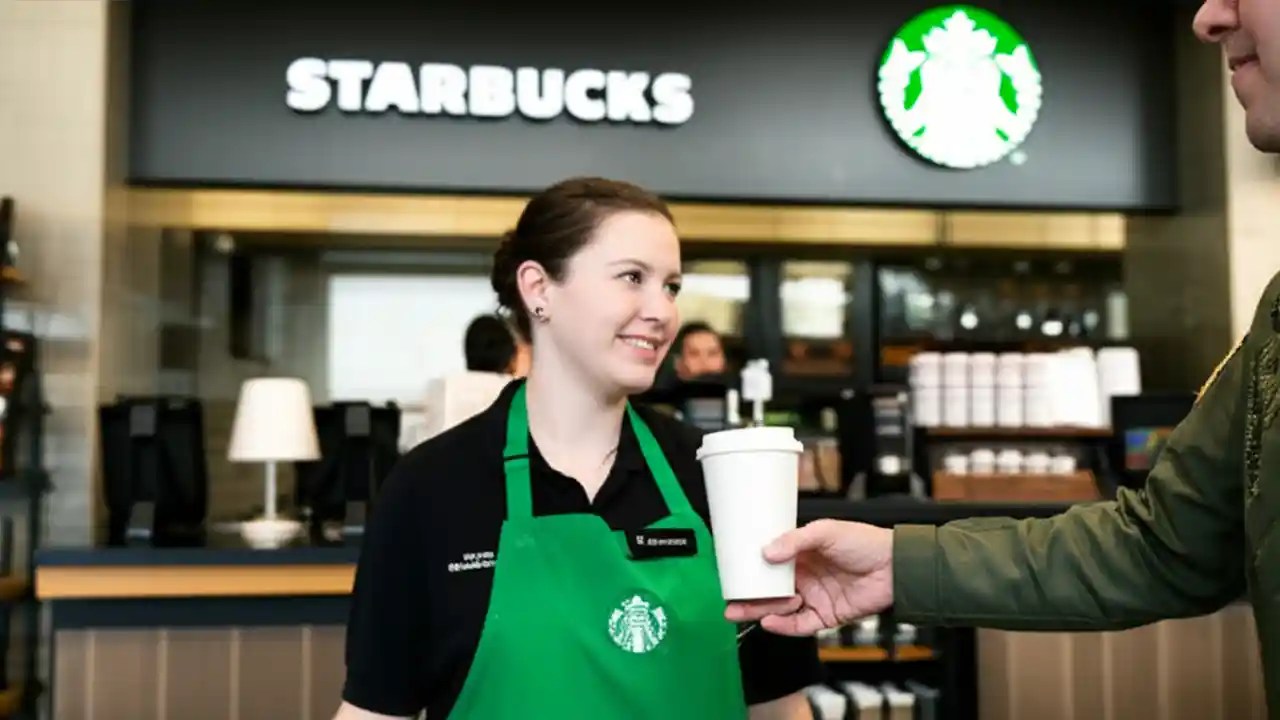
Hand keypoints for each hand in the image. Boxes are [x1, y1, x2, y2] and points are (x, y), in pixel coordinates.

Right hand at [724, 519, 893, 635]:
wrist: (895, 566)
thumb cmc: (865, 541)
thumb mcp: (826, 531)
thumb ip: (795, 540)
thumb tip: (767, 552)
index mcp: (801, 554)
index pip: (769, 564)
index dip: (750, 570)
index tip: (731, 572)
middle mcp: (804, 576)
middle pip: (769, 590)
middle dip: (748, 597)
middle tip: (728, 601)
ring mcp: (814, 597)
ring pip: (780, 608)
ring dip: (760, 611)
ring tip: (741, 612)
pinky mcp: (826, 616)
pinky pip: (800, 625)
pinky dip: (784, 626)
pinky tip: (769, 621)